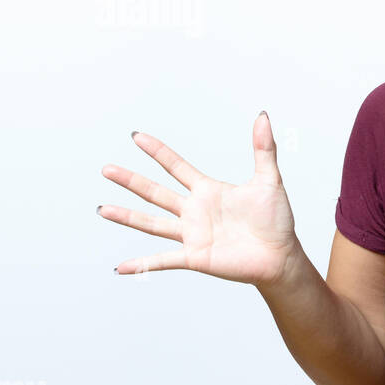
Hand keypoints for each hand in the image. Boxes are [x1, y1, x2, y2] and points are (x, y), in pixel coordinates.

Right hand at [98, 111, 300, 287]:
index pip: (176, 167)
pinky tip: (121, 268)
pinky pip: (163, 261)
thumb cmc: (277, 221)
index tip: (137, 137)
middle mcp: (195, 211)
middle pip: (156, 192)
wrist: (282, 257)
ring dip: (126, 217)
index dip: (158, 152)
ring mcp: (192, 235)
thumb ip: (263, 149)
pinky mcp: (195, 257)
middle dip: (131, 181)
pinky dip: (143, 265)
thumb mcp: (269, 180)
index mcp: (208, 191)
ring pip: (152, 223)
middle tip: (106, 169)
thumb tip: (263, 116)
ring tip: (102, 209)